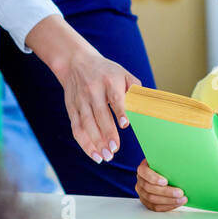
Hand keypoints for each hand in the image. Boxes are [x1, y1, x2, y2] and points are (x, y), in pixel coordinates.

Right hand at [25, 16, 139, 163]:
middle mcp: (93, 90)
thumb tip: (145, 107)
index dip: (119, 111)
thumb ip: (135, 88)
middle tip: (114, 149)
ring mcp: (80, 100)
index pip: (115, 98)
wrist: (76, 62)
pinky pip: (77, 128)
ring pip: (86, 124)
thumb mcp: (122, 72)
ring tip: (106, 156)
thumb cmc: (106, 71)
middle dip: (107, 133)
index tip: (125, 124)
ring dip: (96, 142)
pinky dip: (84, 143)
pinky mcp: (71, 108)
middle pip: (100, 114)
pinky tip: (94, 154)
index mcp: (109, 81)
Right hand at [135, 159, 185, 211]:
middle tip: (180, 192)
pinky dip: (167, 206)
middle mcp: (140, 181)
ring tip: (181, 199)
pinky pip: (155, 207)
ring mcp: (142, 192)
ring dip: (169, 201)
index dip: (154, 178)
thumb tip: (181, 164)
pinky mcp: (147, 202)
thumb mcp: (165, 161)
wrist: (163, 174)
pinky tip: (176, 204)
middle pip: (149, 188)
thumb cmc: (165, 167)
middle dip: (166, 192)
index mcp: (143, 169)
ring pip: (152, 199)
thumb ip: (169, 162)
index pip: (144, 172)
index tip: (166, 181)